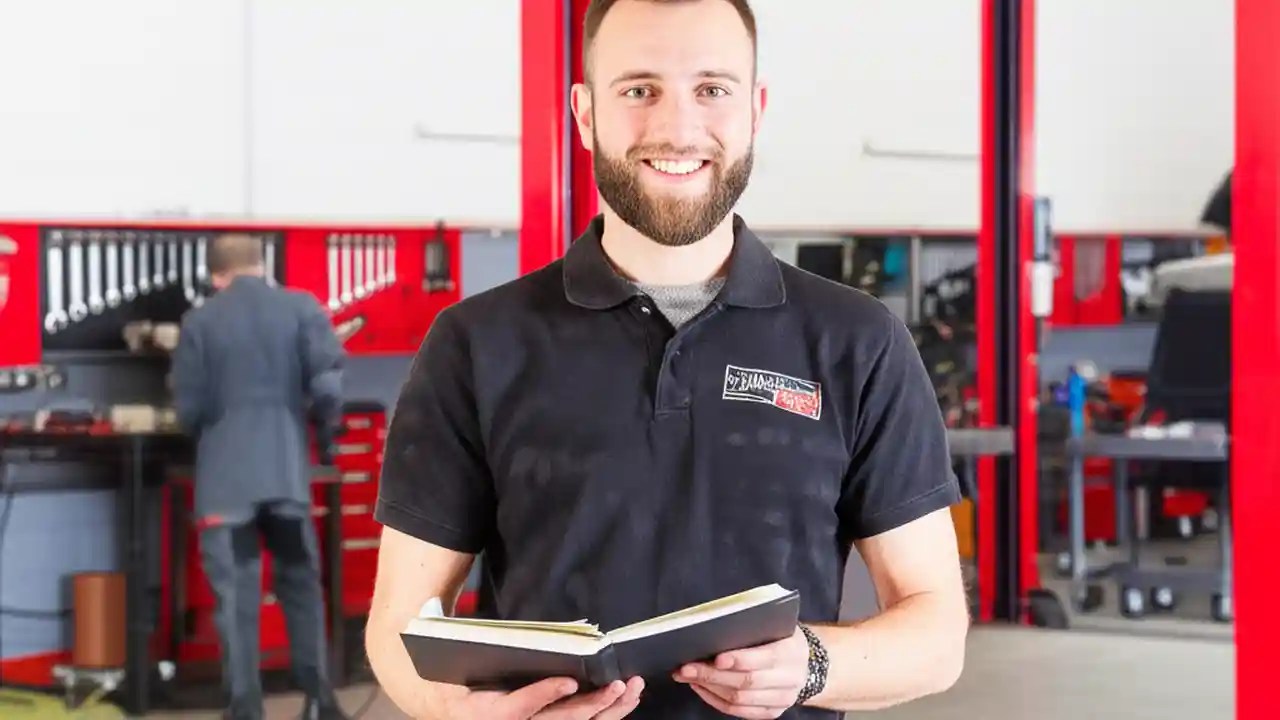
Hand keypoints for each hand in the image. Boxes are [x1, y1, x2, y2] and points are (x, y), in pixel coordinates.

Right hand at [441, 676, 644, 719]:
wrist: (461, 716)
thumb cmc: (470, 692)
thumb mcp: (476, 674)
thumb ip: (505, 662)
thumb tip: (531, 643)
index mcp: (497, 713)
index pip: (523, 706)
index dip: (547, 693)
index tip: (570, 682)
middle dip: (594, 705)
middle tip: (618, 686)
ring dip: (610, 710)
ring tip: (631, 690)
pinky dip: (605, 713)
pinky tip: (624, 701)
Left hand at [673, 628, 809, 718]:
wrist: (810, 664)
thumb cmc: (784, 638)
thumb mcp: (777, 625)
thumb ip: (753, 627)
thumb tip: (715, 628)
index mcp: (791, 652)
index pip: (764, 659)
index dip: (739, 660)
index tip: (716, 657)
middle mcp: (789, 679)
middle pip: (746, 682)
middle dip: (712, 675)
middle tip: (686, 667)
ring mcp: (781, 699)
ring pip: (739, 699)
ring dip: (709, 688)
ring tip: (688, 676)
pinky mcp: (771, 712)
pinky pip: (739, 711)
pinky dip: (716, 700)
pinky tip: (700, 687)